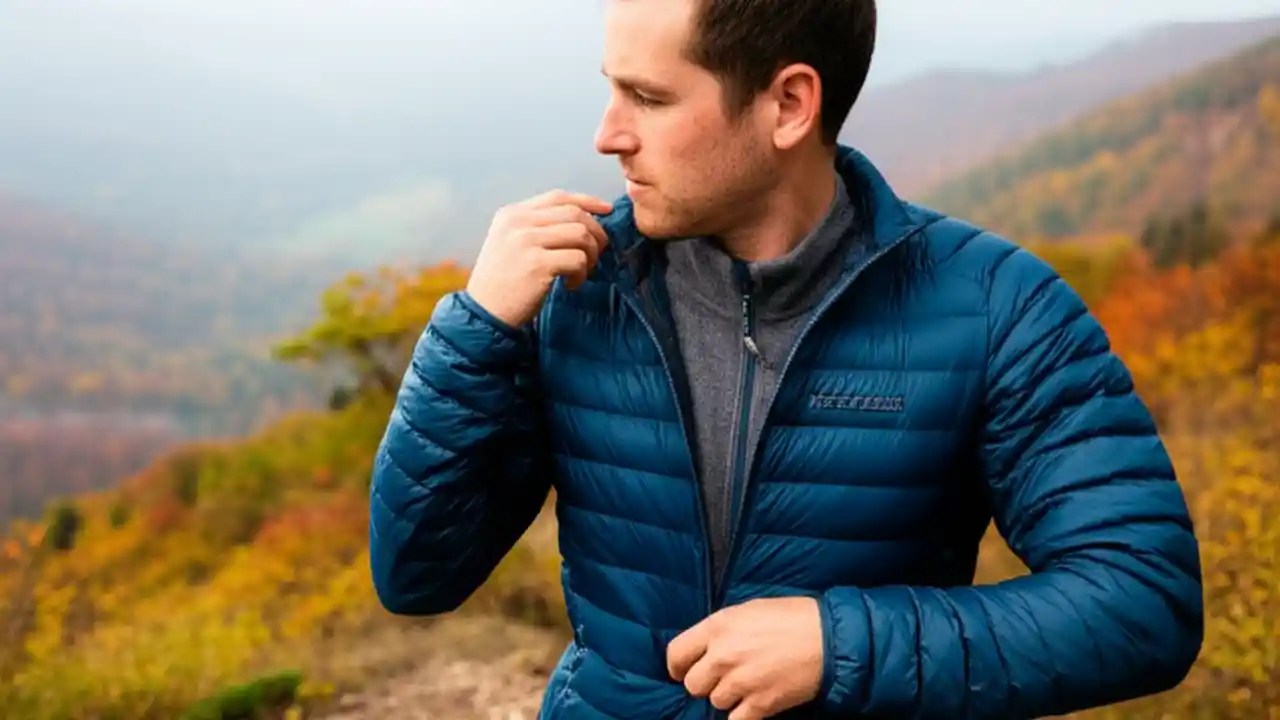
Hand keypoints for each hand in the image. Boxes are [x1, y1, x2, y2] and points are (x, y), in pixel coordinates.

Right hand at [466, 189, 613, 327]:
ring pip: (580, 234)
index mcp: (511, 214)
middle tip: (597, 253)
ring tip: (581, 272)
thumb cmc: (503, 282)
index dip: (587, 201)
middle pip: (574, 213)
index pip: (558, 197)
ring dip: (590, 255)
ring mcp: (526, 242)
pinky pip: (578, 259)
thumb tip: (582, 219)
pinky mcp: (537, 264)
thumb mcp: (510, 243)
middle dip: (595, 232)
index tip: (606, 210)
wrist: (485, 313)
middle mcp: (518, 222)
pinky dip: (582, 273)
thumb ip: (537, 227)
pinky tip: (571, 285)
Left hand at [667, 597, 823, 719]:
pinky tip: (755, 704)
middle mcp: (723, 654)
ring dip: (728, 698)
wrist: (830, 638)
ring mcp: (741, 681)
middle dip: (706, 683)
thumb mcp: (749, 611)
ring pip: (715, 702)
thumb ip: (722, 630)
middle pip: (693, 683)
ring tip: (748, 685)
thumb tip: (706, 648)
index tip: (683, 671)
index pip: (675, 653)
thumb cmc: (792, 618)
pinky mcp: (760, 704)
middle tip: (723, 678)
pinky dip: (743, 715)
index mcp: (718, 626)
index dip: (677, 666)